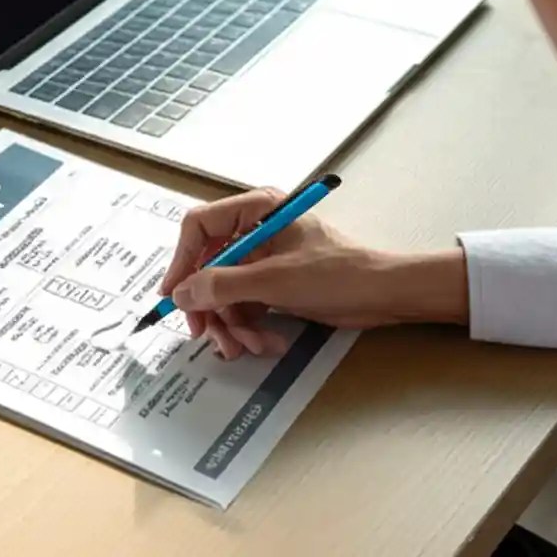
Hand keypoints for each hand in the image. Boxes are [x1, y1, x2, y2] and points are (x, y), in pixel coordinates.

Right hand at [159, 188, 413, 359]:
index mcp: (256, 209)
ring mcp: (264, 258)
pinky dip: (248, 327)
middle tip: (205, 335)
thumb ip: (223, 285)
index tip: (173, 295)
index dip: (181, 261)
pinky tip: (264, 343)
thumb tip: (181, 293)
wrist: (383, 295)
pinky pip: (244, 305)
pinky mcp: (274, 284)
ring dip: (230, 324)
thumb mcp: (274, 280)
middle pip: (208, 265)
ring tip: (245, 346)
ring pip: (225, 292)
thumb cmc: (337, 273)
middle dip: (209, 305)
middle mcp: (255, 229)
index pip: (199, 227)